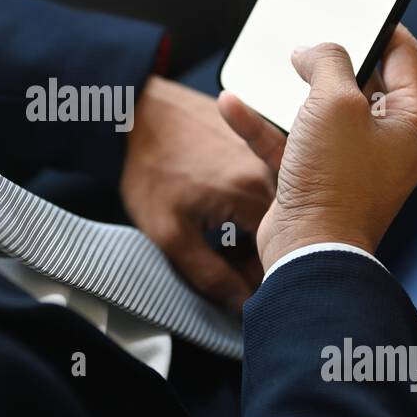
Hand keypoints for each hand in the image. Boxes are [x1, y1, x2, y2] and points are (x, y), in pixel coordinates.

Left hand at [120, 74, 275, 311]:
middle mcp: (270, 171)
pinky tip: (221, 209)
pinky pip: (267, 187)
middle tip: (221, 261)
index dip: (254, 278)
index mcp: (253, 194)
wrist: (136, 112)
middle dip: (253, 255)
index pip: (277, 255)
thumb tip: (242, 304)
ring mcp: (267, 154)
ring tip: (218, 235)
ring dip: (250, 231)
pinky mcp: (260, 142)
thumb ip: (208, 275)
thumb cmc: (148, 166)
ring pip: (274, 211)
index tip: (233, 286)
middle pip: (279, 233)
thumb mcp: (168, 233)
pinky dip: (249, 205)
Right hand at [217, 24, 416, 271]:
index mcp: (414, 123)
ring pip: (321, 112)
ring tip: (272, 67)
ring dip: (291, 92)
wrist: (307, 251)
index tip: (359, 7)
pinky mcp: (317, 178)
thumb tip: (315, 51)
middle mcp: (390, 143)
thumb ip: (328, 62)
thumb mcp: (336, 103)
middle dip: (330, 61)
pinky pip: (290, 140)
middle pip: (364, 83)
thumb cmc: (334, 183)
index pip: (406, 57)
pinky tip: (234, 105)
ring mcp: (353, 162)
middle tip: (309, 42)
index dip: (382, 26)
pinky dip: (264, 124)